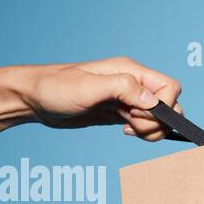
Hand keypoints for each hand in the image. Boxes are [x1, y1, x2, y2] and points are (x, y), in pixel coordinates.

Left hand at [17, 56, 183, 141]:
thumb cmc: (55, 89)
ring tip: (127, 130)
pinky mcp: (121, 113)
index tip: (137, 114)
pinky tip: (124, 131)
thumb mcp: (88, 87)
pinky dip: (143, 133)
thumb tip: (153, 100)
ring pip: (159, 117)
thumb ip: (123, 88)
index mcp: (130, 71)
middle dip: (159, 121)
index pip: (170, 88)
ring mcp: (127, 99)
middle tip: (133, 125)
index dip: (164, 106)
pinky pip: (146, 124)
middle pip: (170, 104)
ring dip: (151, 130)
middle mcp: (133, 83)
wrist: (34, 100)